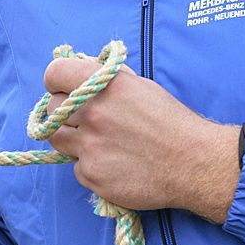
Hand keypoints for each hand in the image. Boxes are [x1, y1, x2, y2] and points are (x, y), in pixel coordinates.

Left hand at [42, 54, 241, 222]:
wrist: (193, 163)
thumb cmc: (170, 121)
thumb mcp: (140, 86)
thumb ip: (107, 78)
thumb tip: (81, 70)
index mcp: (105, 85)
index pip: (55, 73)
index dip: (56, 81)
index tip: (62, 88)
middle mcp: (93, 113)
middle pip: (51, 108)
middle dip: (63, 112)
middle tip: (84, 119)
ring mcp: (90, 146)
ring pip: (57, 139)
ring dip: (72, 138)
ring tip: (97, 141)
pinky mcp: (92, 175)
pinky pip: (77, 167)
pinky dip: (91, 165)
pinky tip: (115, 163)